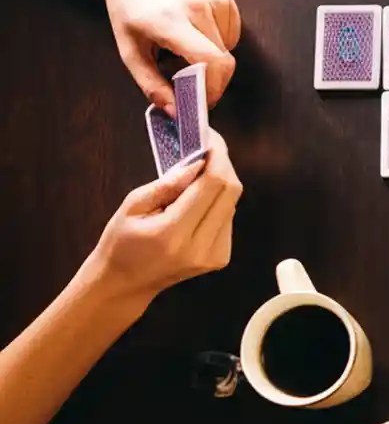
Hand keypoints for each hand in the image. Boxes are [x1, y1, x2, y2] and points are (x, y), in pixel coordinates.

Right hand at [85, 130, 242, 302]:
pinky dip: (217, 201)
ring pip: (232, 203)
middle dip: (221, 164)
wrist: (124, 285)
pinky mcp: (220, 258)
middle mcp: (201, 246)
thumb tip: (198, 162)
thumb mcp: (132, 207)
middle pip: (230, 192)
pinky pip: (228, 217)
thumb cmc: (120, 243)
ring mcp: (214, 256)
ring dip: (220, 182)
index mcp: (174, 233)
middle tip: (206, 148)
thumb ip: (166, 184)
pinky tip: (197, 201)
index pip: (212, 185)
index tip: (209, 137)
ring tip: (196, 175)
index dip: (216, 155)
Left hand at [101, 0, 240, 113]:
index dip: (212, 88)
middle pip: (224, 60)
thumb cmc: (128, 9)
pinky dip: (221, 44)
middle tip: (195, 87)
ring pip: (229, 49)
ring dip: (214, 61)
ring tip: (188, 52)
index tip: (202, 102)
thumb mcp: (130, 51)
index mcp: (169, 21)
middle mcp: (197, 7)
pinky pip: (233, 33)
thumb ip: (152, 85)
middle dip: (213, 81)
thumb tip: (176, 113)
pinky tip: (199, 35)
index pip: (210, 61)